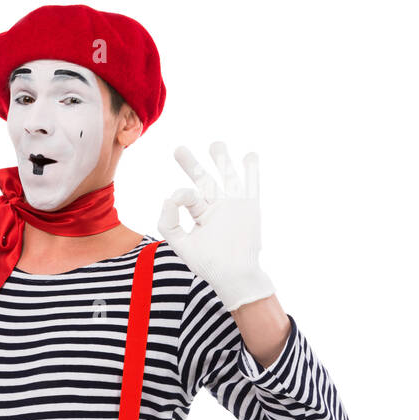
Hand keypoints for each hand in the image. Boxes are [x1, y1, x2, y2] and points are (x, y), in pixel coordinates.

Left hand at [158, 142, 275, 311]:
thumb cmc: (208, 263)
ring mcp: (233, 204)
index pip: (187, 195)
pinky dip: (251, 170)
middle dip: (191, 164)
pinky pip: (251, 184)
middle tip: (178, 149)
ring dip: (222, 160)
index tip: (176, 198)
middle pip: (203, 179)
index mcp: (200, 212)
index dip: (180, 194)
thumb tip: (167, 198)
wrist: (233, 275)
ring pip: (227, 176)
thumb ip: (169, 223)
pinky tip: (250, 155)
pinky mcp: (249, 207)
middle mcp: (216, 205)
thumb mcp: (181, 245)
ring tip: (215, 144)